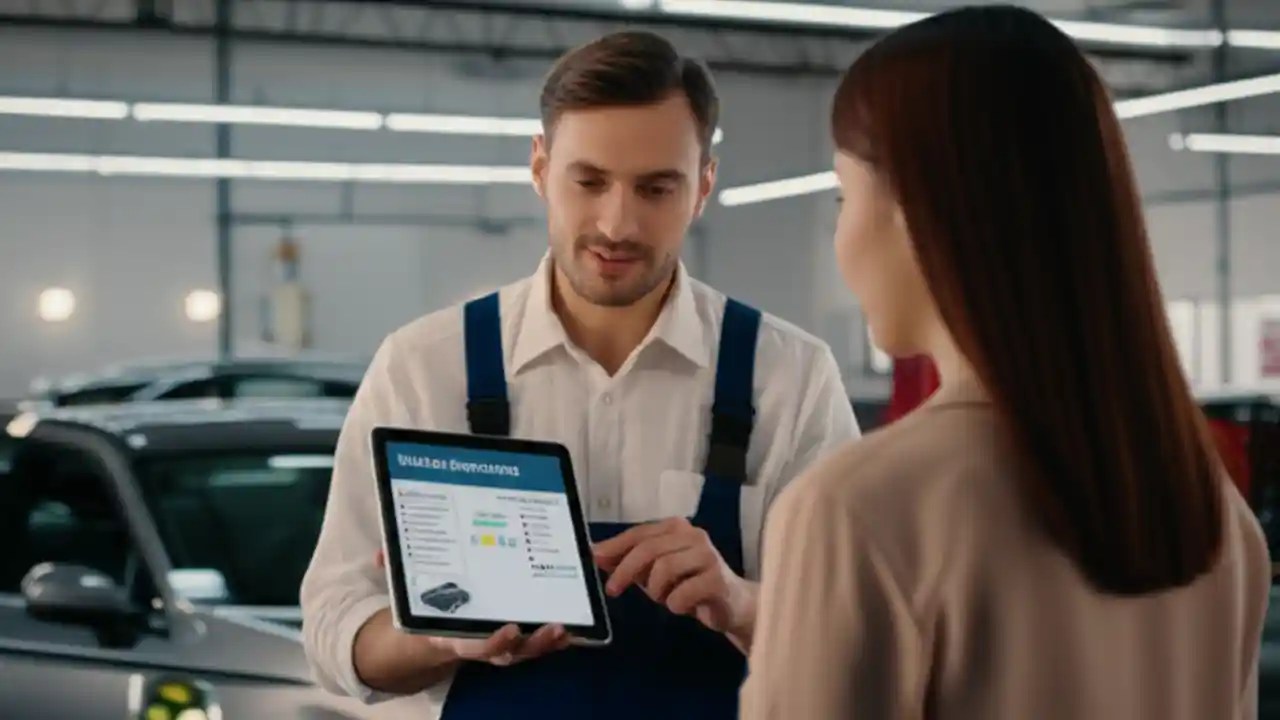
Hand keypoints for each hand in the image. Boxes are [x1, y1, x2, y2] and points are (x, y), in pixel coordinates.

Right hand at [374, 549, 570, 665]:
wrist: (432, 631)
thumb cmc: (427, 608)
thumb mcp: (408, 594)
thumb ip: (396, 575)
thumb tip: (381, 557)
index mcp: (455, 636)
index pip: (476, 646)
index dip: (493, 642)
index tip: (509, 631)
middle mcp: (483, 642)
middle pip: (513, 652)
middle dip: (534, 643)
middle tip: (554, 628)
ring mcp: (503, 641)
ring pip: (531, 648)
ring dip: (551, 639)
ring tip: (570, 624)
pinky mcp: (518, 634)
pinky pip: (539, 638)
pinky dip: (556, 634)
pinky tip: (575, 619)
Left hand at [591, 518, 756, 643]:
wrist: (733, 604)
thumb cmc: (689, 584)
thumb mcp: (653, 572)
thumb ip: (628, 562)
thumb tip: (596, 554)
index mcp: (676, 528)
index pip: (639, 533)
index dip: (615, 547)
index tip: (595, 560)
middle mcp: (694, 535)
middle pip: (649, 549)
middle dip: (626, 571)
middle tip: (613, 590)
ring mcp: (708, 556)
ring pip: (664, 569)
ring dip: (657, 591)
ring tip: (665, 598)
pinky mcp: (718, 580)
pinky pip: (682, 593)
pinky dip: (675, 604)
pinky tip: (683, 605)